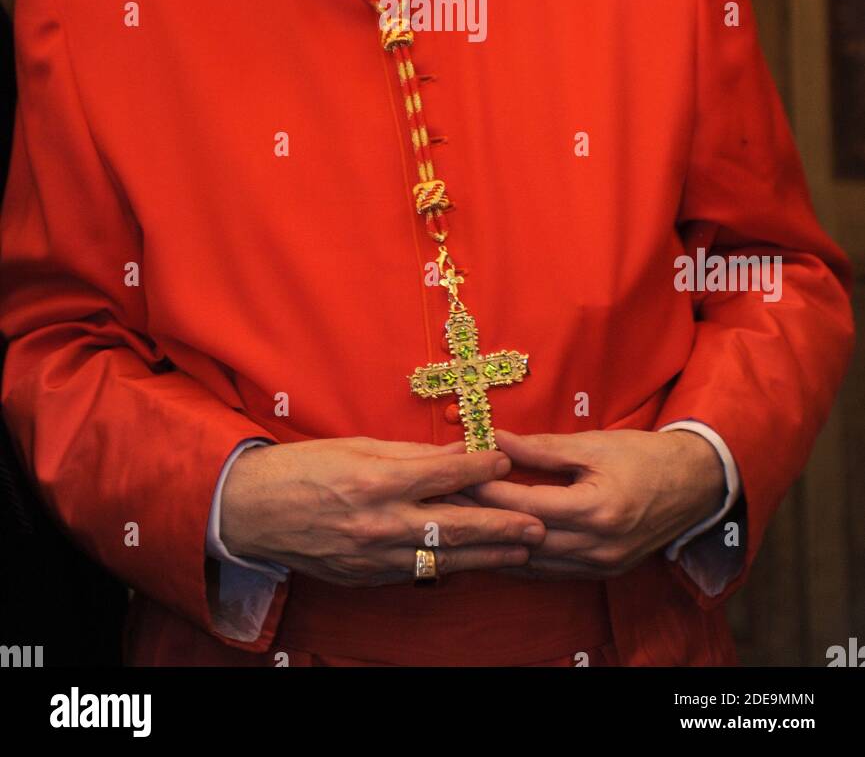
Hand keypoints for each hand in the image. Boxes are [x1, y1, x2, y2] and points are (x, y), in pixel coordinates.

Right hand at [219, 436, 546, 586]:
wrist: (254, 512)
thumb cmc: (304, 468)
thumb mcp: (357, 446)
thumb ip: (410, 455)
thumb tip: (456, 454)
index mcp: (376, 480)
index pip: (442, 474)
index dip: (478, 468)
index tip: (507, 461)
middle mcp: (379, 522)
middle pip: (455, 525)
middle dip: (502, 526)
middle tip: (539, 525)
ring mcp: (374, 556)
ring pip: (444, 556)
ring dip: (488, 554)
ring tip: (523, 551)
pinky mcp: (367, 577)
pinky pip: (417, 571)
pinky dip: (449, 565)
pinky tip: (475, 561)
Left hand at [454, 428, 726, 578]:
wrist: (694, 484)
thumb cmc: (644, 456)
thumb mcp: (593, 444)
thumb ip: (541, 447)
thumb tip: (495, 438)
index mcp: (596, 510)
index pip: (526, 504)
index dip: (489, 489)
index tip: (459, 473)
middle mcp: (598, 546)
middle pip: (525, 537)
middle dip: (485, 518)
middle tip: (450, 500)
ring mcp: (602, 564)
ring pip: (535, 562)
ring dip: (500, 542)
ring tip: (466, 521)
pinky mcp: (604, 571)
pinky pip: (553, 571)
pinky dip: (524, 557)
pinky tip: (500, 542)